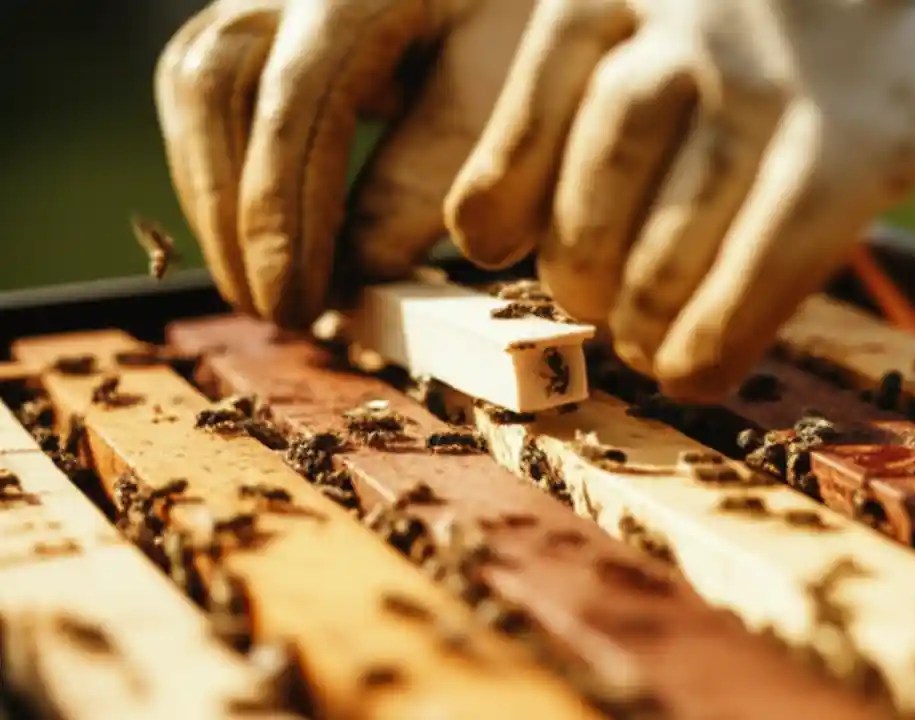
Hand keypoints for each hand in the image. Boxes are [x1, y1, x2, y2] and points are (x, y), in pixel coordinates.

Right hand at [155, 0, 532, 326]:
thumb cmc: (529, 25)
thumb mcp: (511, 90)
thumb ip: (438, 170)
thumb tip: (362, 270)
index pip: (295, 101)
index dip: (285, 215)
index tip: (299, 302)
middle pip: (216, 88)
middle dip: (239, 218)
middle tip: (278, 311)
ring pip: (197, 89)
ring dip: (219, 204)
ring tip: (263, 292)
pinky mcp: (262, 22)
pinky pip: (209, 93)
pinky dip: (227, 176)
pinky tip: (263, 241)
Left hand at [443, 0, 914, 400]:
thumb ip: (646, 59)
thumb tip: (552, 204)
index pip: (533, 95)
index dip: (503, 189)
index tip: (493, 243)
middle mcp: (697, 13)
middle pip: (594, 182)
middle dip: (580, 271)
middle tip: (597, 307)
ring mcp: (778, 81)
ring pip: (661, 246)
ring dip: (642, 320)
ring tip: (649, 343)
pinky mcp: (861, 148)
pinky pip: (753, 275)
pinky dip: (710, 341)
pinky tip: (698, 370)